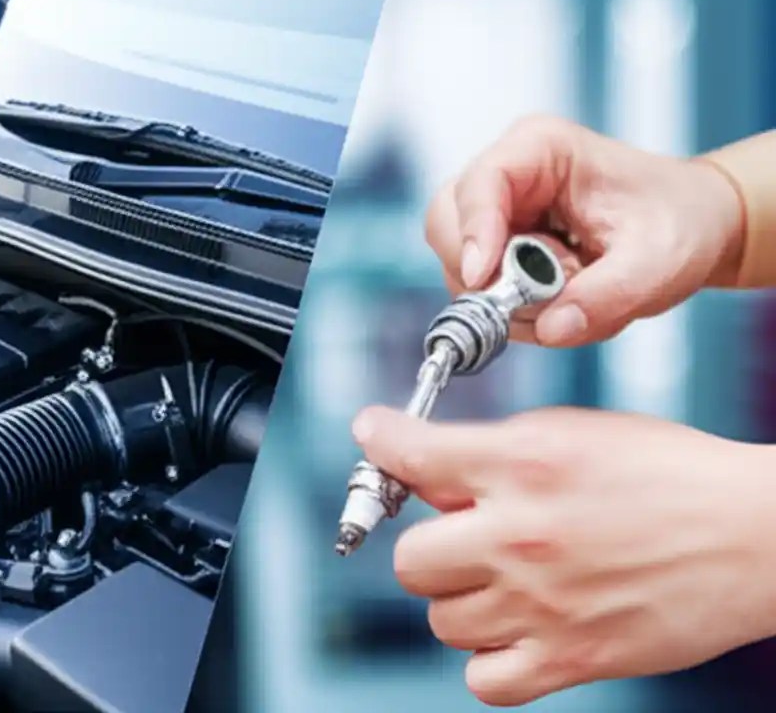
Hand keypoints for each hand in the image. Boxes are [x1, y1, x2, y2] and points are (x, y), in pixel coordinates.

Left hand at [351, 404, 775, 706]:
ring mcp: (543, 603)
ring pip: (441, 620)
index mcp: (525, 464)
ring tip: (505, 582)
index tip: (375, 437)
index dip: (381, 442)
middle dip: (430, 547)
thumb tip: (432, 476)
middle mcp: (523, 533)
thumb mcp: (579, 432)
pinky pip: (483, 680)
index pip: (413, 455)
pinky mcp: (572, 658)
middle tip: (463, 539)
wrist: (757, 535)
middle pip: (409, 560)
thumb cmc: (673, 476)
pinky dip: (489, 659)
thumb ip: (498, 453)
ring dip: (462, 601)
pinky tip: (514, 629)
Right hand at [426, 115, 745, 347]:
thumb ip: (607, 294)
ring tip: (576, 293)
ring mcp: (496, 213)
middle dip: (487, 276)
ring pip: (459, 266)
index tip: (482, 279)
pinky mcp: (496, 248)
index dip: (472, 233)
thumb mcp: (658, 260)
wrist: (692, 226)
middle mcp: (507, 174)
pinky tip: (565, 300)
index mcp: (541, 148)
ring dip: (510, 299)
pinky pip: (480, 290)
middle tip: (542, 300)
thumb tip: (550, 328)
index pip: (480, 185)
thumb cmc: (678, 221)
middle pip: (446, 226)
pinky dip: (518, 311)